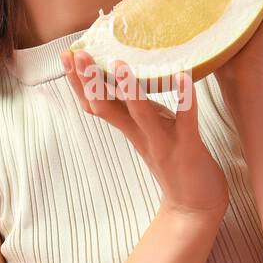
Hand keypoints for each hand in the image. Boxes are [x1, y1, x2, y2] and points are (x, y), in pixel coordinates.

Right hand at [61, 50, 228, 216]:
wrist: (195, 207)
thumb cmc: (175, 164)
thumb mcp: (147, 133)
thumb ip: (135, 112)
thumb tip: (123, 82)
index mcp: (130, 130)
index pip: (96, 104)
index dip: (79, 82)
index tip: (67, 56)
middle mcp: (141, 135)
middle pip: (107, 107)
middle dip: (90, 81)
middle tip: (77, 55)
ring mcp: (163, 142)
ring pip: (140, 114)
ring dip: (129, 88)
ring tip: (119, 64)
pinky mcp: (188, 148)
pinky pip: (186, 120)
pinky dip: (185, 99)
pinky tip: (184, 75)